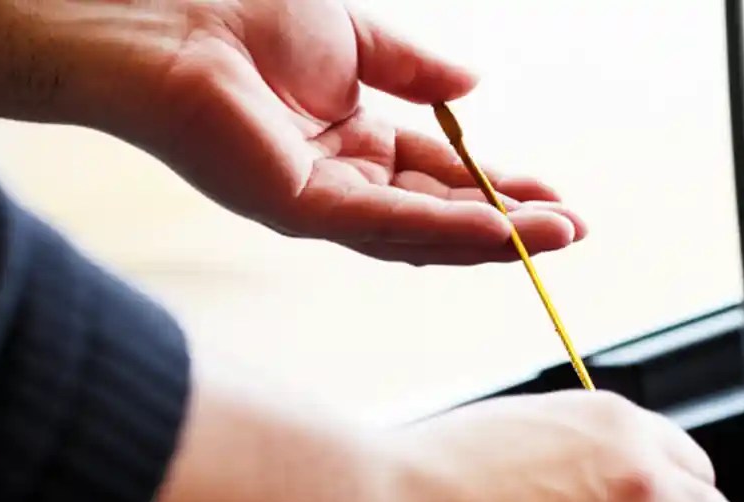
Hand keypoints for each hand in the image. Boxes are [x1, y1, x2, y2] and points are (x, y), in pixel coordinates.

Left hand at [0, 0, 585, 264]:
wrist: (171, 19)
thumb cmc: (243, 20)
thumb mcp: (358, 39)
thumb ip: (417, 71)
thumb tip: (474, 85)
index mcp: (353, 141)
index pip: (441, 175)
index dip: (499, 186)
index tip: (556, 196)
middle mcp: (342, 181)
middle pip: (441, 214)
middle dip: (510, 223)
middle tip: (572, 231)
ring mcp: (322, 202)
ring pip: (423, 232)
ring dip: (493, 237)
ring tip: (556, 237)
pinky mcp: (302, 209)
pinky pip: (389, 226)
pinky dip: (448, 230)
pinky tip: (500, 232)